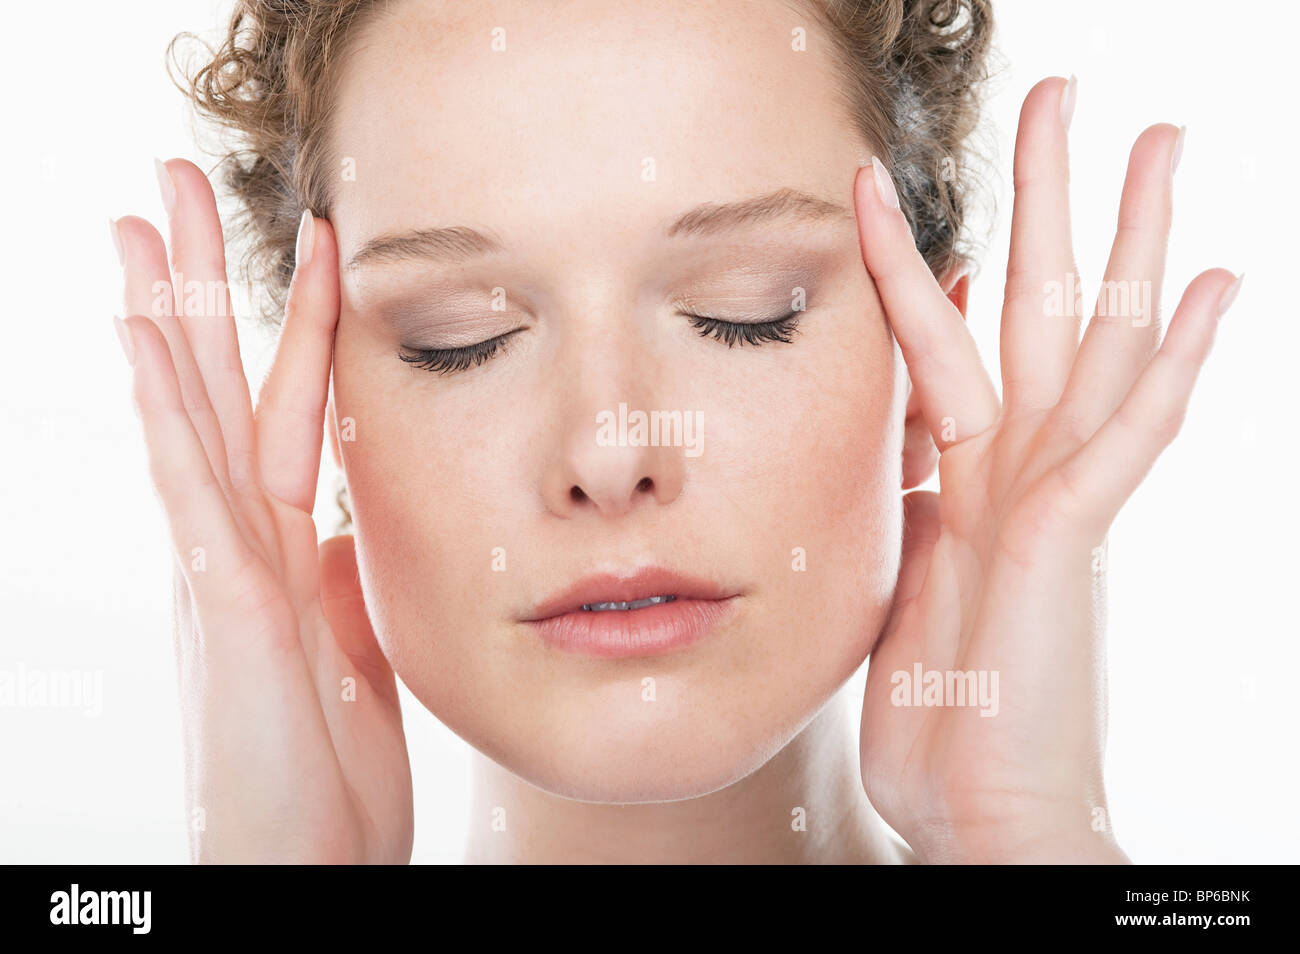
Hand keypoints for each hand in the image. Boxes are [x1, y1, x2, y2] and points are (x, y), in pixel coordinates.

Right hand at [112, 159, 411, 862]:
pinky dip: (166, 410)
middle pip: (222, 387)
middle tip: (173, 183)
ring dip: (168, 314)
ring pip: (192, 417)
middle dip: (202, 284)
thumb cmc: (327, 776)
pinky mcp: (223, 608)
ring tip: (139, 218)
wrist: (312, 870)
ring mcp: (224, 570)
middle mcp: (243, 544)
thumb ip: (340, 581)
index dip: (302, 325)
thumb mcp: (352, 654)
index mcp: (284, 550)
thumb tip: (339, 522)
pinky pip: (191, 489)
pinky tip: (142, 337)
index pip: (290, 410)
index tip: (321, 242)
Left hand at [855, 78, 1238, 862]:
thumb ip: (912, 507)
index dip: (910, 269)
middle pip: (1033, 308)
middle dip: (1045, 201)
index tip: (882, 196)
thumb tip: (914, 450)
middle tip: (1065, 96)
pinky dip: (1172, 365)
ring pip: (1093, 344)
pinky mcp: (1068, 542)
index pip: (939, 347)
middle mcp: (1017, 474)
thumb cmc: (943, 716)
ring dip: (1128, 240)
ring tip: (1161, 139)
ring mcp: (1050, 501)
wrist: (980, 815)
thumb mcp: (901, 586)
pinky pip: (1124, 437)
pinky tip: (1217, 286)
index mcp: (964, 482)